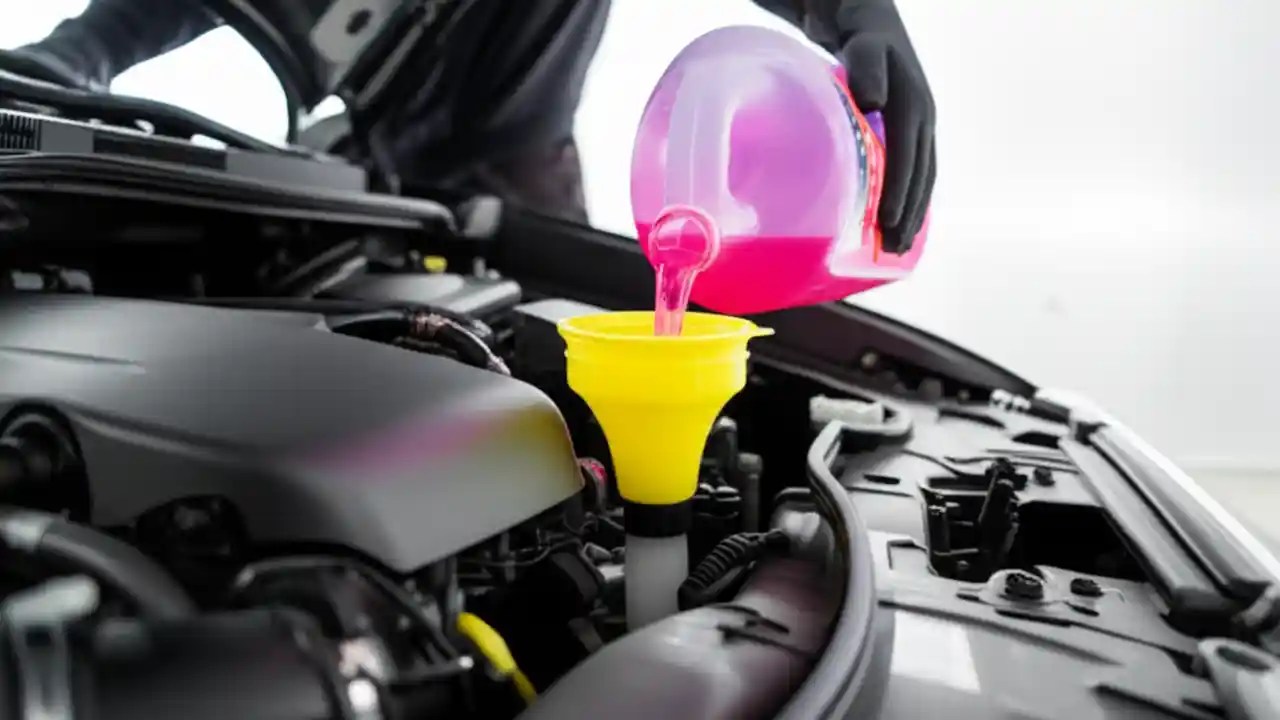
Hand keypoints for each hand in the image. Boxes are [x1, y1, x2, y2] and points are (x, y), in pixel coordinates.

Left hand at [837, 1, 934, 251]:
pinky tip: (898, 222)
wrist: (871, 25)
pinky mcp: (910, 133)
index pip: (909, 158)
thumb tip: (875, 99)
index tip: (888, 224)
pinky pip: (916, 172)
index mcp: (914, 107)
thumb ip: (868, 68)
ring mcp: (919, 129)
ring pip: (922, 179)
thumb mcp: (864, 45)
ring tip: (897, 247)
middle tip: (892, 249)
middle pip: (920, 177)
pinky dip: (910, 199)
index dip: (901, 192)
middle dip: (909, 215)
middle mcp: (923, 121)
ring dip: (913, 214)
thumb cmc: (863, 38)